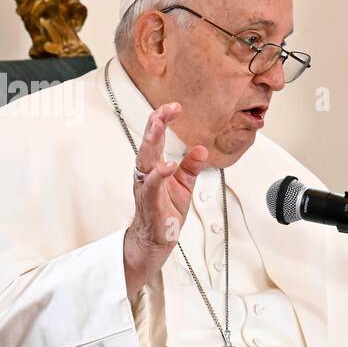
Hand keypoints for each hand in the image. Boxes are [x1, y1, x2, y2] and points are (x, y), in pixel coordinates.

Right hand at [123, 102, 209, 297]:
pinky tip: (168, 166)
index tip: (174, 106)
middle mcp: (146, 174)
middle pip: (149, 145)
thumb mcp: (184, 185)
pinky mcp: (150, 204)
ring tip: (159, 124)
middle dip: (155, 124)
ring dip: (152, 141)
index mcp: (154, 167)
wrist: (156, 240)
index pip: (158, 139)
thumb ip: (191, 167)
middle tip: (164, 108)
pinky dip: (159, 175)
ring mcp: (146, 188)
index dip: (163, 121)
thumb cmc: (165, 211)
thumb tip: (202, 149)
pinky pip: (152, 187)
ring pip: (146, 160)